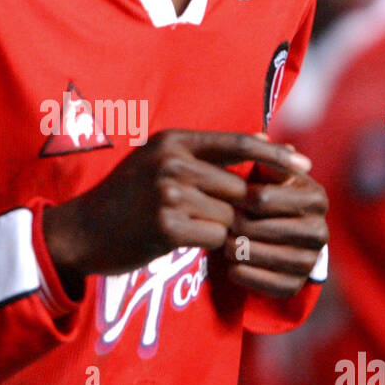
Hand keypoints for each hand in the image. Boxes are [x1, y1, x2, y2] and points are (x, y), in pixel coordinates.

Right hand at [42, 129, 311, 294]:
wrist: (81, 232)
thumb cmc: (126, 199)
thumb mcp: (159, 162)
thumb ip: (206, 155)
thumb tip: (267, 144)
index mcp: (173, 141)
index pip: (238, 142)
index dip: (274, 155)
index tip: (303, 166)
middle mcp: (172, 162)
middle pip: (238, 186)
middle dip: (240, 207)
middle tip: (221, 220)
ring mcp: (169, 194)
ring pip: (229, 214)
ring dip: (221, 227)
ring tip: (190, 228)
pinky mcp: (167, 227)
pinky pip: (215, 237)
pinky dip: (209, 243)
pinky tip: (184, 241)